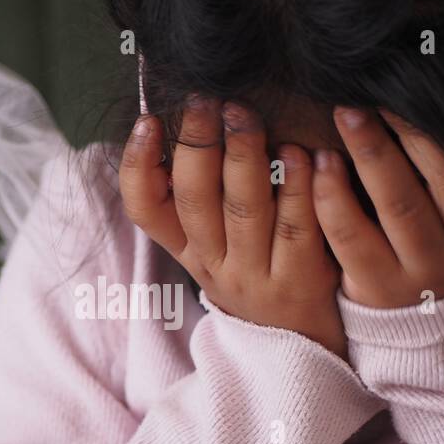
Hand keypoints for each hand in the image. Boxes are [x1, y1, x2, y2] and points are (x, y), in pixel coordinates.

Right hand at [120, 96, 346, 356]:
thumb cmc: (259, 270)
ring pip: (243, 211)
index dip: (139, 165)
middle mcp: (214, 264)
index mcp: (187, 248)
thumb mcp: (216, 244)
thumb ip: (201, 194)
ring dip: (244, 156)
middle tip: (208, 98)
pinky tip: (304, 154)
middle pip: (195, 201)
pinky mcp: (298, 284)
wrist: (303, 345)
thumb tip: (189, 118)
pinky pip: (296, 228)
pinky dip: (300, 187)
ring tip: (247, 114)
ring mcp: (255, 276)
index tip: (148, 122)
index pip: (145, 209)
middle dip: (199, 143)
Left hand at [311, 107, 443, 308]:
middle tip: (349, 108)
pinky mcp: (370, 290)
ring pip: (363, 227)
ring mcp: (403, 279)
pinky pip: (341, 244)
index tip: (393, 101)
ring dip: (338, 181)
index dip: (420, 138)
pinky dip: (325, 205)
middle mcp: (442, 260)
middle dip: (373, 150)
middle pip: (403, 201)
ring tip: (322, 147)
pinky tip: (316, 172)